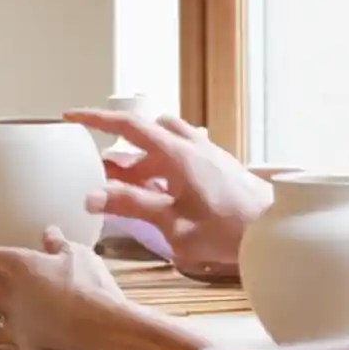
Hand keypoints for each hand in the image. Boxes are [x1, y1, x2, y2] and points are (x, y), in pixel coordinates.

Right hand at [65, 109, 271, 273]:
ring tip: (132, 193)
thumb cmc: (231, 231)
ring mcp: (206, 154)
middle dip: (119, 155)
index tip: (72, 116)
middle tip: (103, 177)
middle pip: (142, 136)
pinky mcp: (216, 165)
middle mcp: (192, 146)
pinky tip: (162, 196)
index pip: (128, 126)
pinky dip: (161, 170)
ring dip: (142, 164)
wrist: (276, 232)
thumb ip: (134, 206)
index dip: (96, 119)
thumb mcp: (174, 224)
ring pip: (161, 146)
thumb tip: (95, 196)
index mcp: (178, 155)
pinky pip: (179, 156)